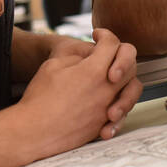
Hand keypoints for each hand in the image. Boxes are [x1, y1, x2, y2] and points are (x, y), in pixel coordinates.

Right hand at [17, 27, 141, 154]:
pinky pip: (123, 114)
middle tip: (107, 57)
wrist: (33, 131)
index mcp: (93, 71)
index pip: (112, 44)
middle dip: (121, 56)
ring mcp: (107, 109)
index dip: (105, 35)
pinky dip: (119, 107)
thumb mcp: (54, 65)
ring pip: (133, 90)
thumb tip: (91, 61)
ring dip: (126, 82)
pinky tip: (109, 107)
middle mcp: (106, 90)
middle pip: (130, 66)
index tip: (97, 35)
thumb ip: (79, 59)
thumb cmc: (40, 98)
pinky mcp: (102, 125)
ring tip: (113, 80)